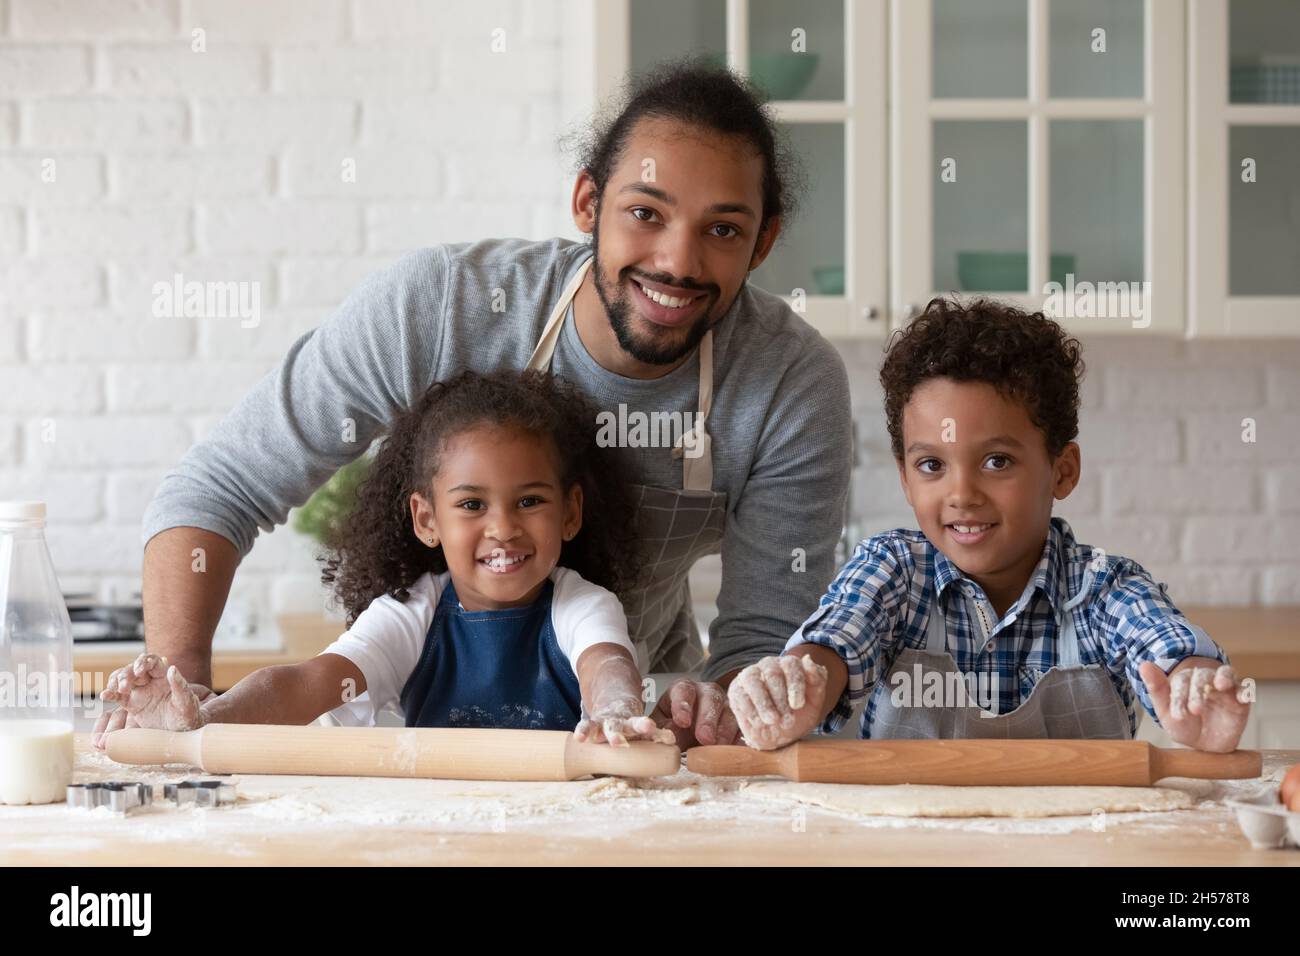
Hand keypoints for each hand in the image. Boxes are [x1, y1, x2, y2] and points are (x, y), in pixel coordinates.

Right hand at [92, 653, 210, 750]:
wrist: (183, 734)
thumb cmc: (189, 716)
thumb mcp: (186, 701)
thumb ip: (180, 685)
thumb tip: (173, 668)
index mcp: (164, 677)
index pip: (151, 662)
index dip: (143, 662)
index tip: (138, 670)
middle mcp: (151, 682)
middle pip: (133, 670)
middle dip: (126, 674)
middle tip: (125, 686)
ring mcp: (141, 693)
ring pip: (124, 680)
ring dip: (117, 681)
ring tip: (117, 690)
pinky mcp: (133, 706)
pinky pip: (119, 698)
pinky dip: (110, 694)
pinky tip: (105, 695)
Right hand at [575, 697, 676, 747]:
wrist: (608, 698)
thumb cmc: (625, 721)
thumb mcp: (639, 726)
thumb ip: (652, 736)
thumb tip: (671, 746)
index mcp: (636, 725)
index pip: (649, 728)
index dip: (658, 733)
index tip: (669, 738)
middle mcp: (624, 723)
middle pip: (632, 725)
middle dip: (639, 727)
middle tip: (648, 728)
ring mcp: (608, 722)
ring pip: (612, 726)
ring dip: (615, 733)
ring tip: (616, 741)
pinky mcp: (594, 722)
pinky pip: (587, 726)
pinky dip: (584, 731)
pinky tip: (580, 738)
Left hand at [650, 679, 739, 747]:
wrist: (688, 736)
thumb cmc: (673, 727)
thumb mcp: (662, 726)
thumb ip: (662, 730)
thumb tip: (664, 737)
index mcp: (684, 689)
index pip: (683, 691)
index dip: (683, 705)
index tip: (682, 721)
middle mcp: (707, 693)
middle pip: (711, 698)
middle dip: (708, 719)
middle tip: (704, 738)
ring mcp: (726, 706)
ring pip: (730, 712)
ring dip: (725, 731)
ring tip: (718, 747)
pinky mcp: (738, 722)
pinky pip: (743, 728)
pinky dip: (738, 739)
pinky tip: (734, 751)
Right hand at [728, 655, 827, 750]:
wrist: (782, 734)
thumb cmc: (799, 713)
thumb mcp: (814, 700)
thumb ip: (817, 680)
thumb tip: (808, 659)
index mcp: (788, 664)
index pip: (791, 665)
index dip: (795, 685)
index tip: (798, 705)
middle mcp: (768, 666)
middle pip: (772, 674)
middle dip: (780, 699)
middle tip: (787, 720)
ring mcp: (750, 676)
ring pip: (753, 681)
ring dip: (764, 703)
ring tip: (772, 721)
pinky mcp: (736, 690)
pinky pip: (740, 695)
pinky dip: (750, 710)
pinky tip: (759, 722)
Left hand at [1139, 660, 1251, 752]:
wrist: (1204, 745)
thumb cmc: (1183, 724)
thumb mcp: (1167, 711)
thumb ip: (1157, 689)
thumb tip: (1143, 664)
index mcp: (1184, 681)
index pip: (1181, 681)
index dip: (1179, 696)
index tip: (1177, 714)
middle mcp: (1205, 680)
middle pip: (1202, 676)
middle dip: (1197, 691)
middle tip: (1194, 710)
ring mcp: (1224, 689)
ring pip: (1225, 674)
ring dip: (1224, 677)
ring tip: (1221, 685)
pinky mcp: (1240, 701)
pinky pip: (1245, 691)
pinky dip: (1245, 691)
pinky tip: (1242, 697)